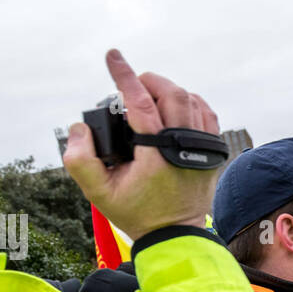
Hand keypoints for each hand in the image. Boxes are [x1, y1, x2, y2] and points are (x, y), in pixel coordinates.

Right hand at [63, 49, 219, 240]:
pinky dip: (190, 102)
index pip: (141, 103)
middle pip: (173, 94)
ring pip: (192, 100)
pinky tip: (173, 106)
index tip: (113, 56)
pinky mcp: (213, 152)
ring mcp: (203, 150)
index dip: (124, 76)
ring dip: (169, 90)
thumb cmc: (136, 213)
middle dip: (149, 81)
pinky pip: (206, 113)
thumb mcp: (97, 193)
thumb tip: (81, 127)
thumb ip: (79, 159)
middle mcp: (184, 149)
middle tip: (132, 85)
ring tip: (149, 96)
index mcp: (156, 156)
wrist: (174, 235)